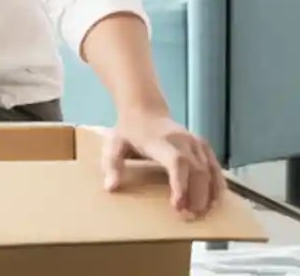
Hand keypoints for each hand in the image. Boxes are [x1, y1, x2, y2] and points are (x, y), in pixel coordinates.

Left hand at [103, 111, 225, 219]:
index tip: (178, 206)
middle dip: (197, 196)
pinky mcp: (203, 145)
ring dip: (209, 194)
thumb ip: (112, 165)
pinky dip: (217, 185)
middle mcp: (182, 141)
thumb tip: (111, 188)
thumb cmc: (129, 131)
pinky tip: (215, 201)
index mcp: (160, 141)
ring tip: (202, 214)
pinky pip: (215, 167)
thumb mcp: (113, 145)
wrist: (145, 110)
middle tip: (190, 217)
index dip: (181, 185)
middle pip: (197, 170)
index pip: (177, 163)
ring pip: (210, 170)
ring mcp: (195, 142)